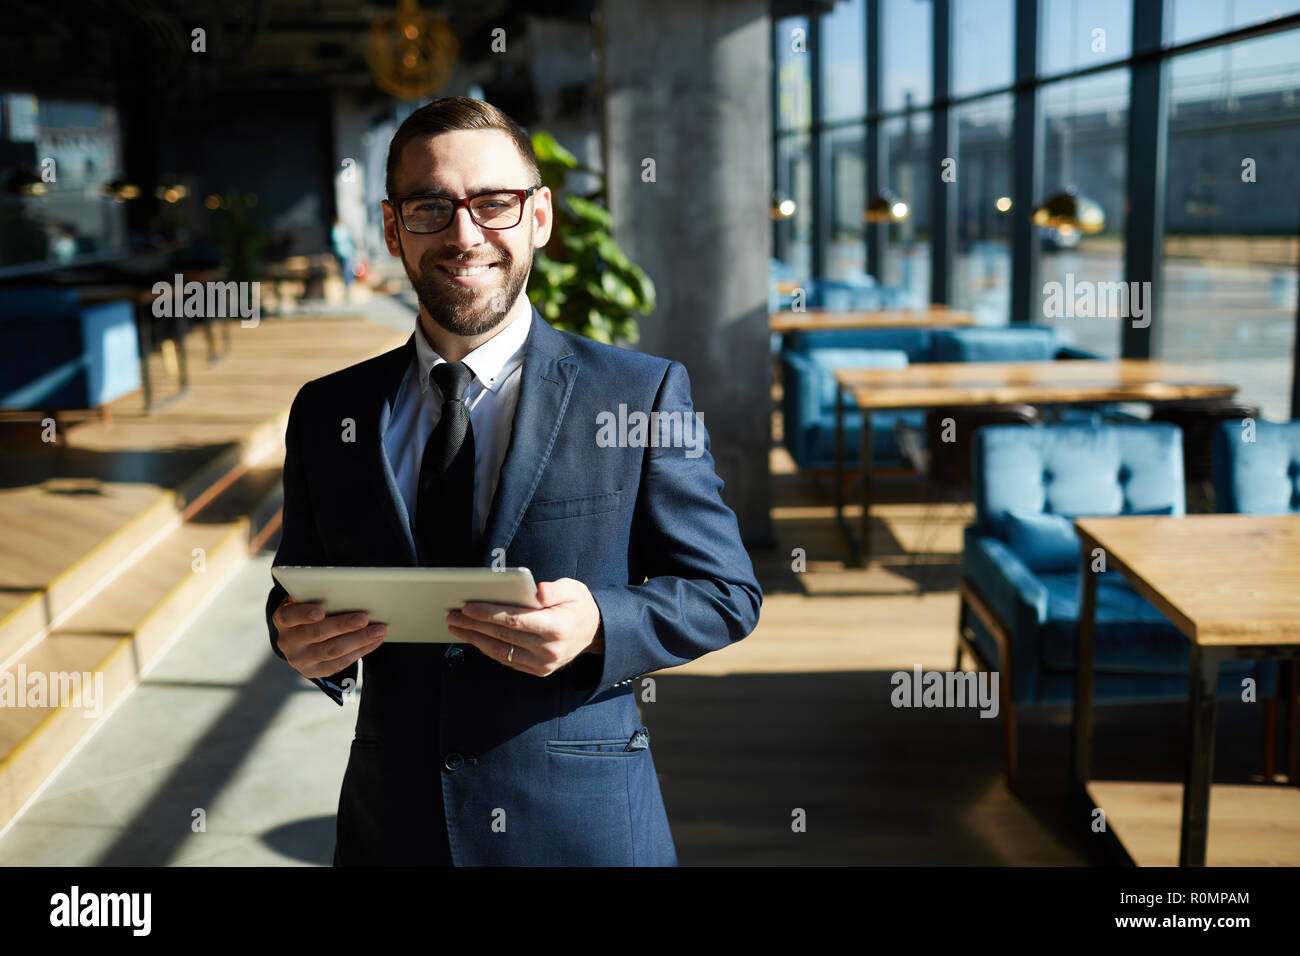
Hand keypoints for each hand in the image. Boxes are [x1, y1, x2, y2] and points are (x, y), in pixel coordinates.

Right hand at [272, 595, 385, 679]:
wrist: (298, 638)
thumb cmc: (308, 611)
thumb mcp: (305, 602)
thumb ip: (319, 598)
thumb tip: (350, 593)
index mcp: (282, 618)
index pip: (289, 616)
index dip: (304, 614)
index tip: (320, 611)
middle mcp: (287, 641)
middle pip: (317, 633)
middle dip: (343, 625)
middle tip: (364, 618)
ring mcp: (299, 659)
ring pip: (332, 650)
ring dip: (359, 639)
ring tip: (378, 630)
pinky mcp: (312, 672)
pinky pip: (340, 663)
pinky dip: (360, 651)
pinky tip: (374, 641)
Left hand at [446, 578, 602, 675]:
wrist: (595, 632)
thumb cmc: (579, 606)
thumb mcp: (573, 589)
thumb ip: (554, 590)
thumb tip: (536, 591)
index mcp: (556, 627)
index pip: (514, 620)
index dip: (488, 613)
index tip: (467, 606)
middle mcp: (548, 649)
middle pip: (502, 636)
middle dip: (474, 625)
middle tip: (452, 615)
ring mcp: (543, 663)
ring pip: (501, 651)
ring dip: (475, 639)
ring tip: (456, 627)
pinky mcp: (539, 670)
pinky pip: (508, 660)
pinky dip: (488, 649)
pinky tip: (474, 638)